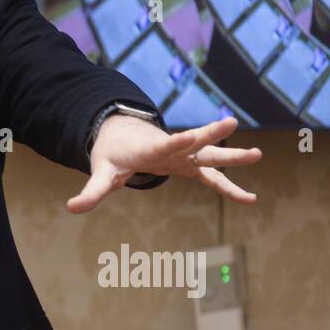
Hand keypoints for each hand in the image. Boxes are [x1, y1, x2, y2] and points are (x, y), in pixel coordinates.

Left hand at [66, 115, 260, 213]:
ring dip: (231, 156)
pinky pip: (212, 177)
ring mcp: (184, 156)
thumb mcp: (101, 172)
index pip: (165, 144)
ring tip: (257, 154)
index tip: (191, 135)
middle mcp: (172, 149)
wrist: (121, 137)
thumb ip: (91, 192)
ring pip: (210, 155)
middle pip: (194, 142)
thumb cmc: (112, 154)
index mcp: (151, 148)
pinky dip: (229, 187)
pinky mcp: (189, 165)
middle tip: (231, 122)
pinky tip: (250, 199)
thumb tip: (72, 208)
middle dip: (211, 134)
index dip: (177, 141)